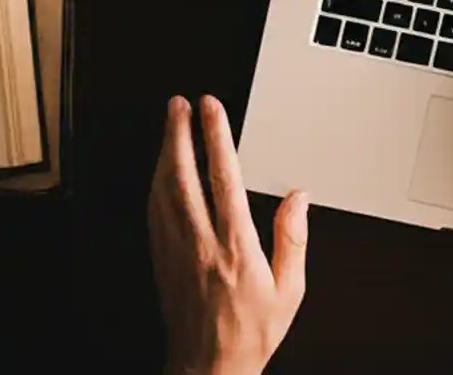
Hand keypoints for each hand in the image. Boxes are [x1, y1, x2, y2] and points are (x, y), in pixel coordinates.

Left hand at [148, 95, 308, 374]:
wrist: (209, 369)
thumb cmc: (251, 333)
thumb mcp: (290, 290)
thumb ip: (294, 238)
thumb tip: (298, 197)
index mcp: (235, 246)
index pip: (223, 178)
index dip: (215, 137)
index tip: (212, 109)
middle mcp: (200, 243)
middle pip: (183, 175)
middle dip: (179, 134)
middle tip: (178, 104)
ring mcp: (175, 251)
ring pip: (163, 190)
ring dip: (164, 153)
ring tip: (169, 126)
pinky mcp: (160, 260)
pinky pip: (154, 212)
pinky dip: (156, 183)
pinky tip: (159, 171)